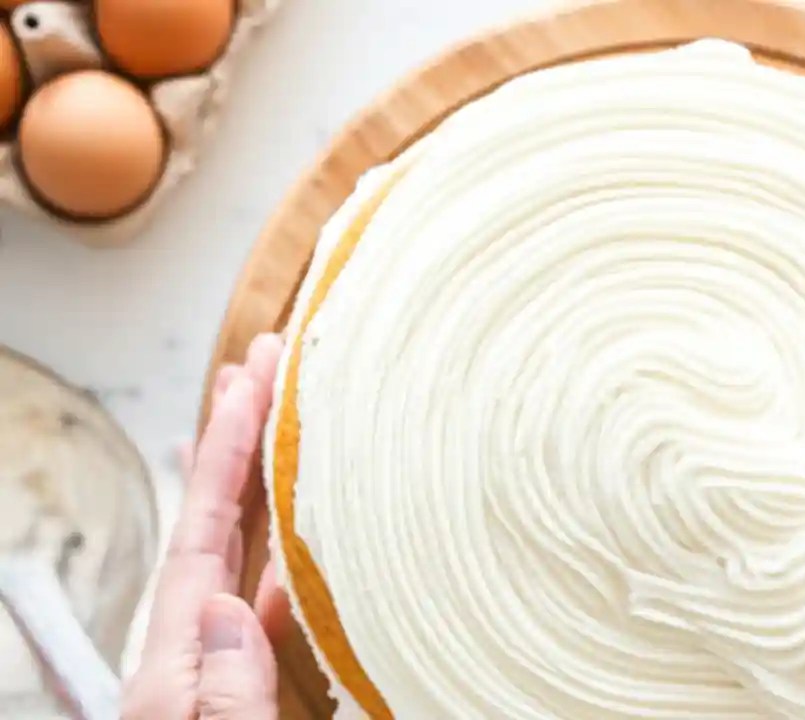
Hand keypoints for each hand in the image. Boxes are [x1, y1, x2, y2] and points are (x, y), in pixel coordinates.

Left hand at [122, 334, 285, 719]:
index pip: (203, 538)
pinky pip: (273, 612)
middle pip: (220, 532)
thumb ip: (219, 700)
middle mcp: (196, 661)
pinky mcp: (256, 697)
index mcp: (174, 673)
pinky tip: (313, 546)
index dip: (224, 455)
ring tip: (292, 432)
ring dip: (269, 492)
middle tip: (267, 371)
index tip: (246, 384)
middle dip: (241, 446)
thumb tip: (229, 608)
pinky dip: (292, 563)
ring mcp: (226, 677)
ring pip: (250, 563)